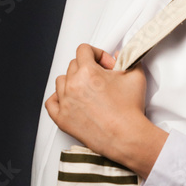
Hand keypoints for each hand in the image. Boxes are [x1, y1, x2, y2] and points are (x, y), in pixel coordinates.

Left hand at [45, 44, 167, 176]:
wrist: (126, 136)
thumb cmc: (130, 109)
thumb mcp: (135, 76)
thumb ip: (127, 59)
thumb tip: (118, 56)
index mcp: (88, 72)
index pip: (84, 50)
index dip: (97, 54)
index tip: (105, 64)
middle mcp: (73, 85)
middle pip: (73, 65)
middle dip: (88, 68)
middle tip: (101, 78)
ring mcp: (65, 102)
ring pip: (61, 81)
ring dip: (73, 81)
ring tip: (87, 90)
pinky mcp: (62, 118)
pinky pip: (50, 102)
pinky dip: (58, 98)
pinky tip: (69, 99)